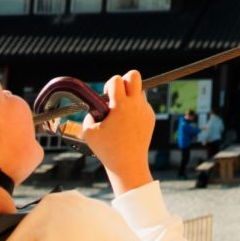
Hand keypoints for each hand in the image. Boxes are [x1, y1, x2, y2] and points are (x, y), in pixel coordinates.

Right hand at [83, 68, 156, 193]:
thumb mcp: (89, 133)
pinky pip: (142, 105)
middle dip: (125, 80)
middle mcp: (136, 105)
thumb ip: (88, 116)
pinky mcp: (151, 117)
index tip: (107, 97)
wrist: (128, 165)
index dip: (109, 85)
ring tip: (121, 113)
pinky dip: (134, 109)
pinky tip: (127, 124)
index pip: (117, 80)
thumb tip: (94, 108)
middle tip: (118, 96)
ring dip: (130, 96)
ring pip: (139, 90)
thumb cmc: (107, 150)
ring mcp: (145, 110)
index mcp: (121, 106)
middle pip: (134, 75)